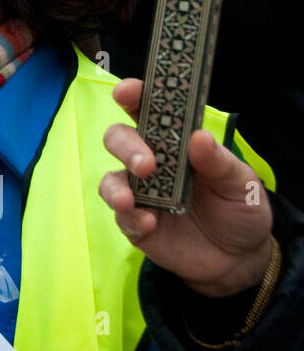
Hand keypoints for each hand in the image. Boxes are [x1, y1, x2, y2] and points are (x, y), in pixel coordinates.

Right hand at [98, 79, 273, 297]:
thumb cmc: (238, 209)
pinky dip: (131, 218)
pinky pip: (122, 217)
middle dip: (126, 146)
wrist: (238, 259)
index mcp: (175, 142)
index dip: (133, 96)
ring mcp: (140, 193)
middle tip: (146, 164)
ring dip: (116, 187)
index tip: (127, 91)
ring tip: (129, 201)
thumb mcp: (240, 182)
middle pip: (119, 139)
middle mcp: (151, 162)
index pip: (148, 111)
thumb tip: (198, 136)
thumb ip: (219, 161)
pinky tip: (149, 223)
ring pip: (110, 179)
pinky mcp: (135, 223)